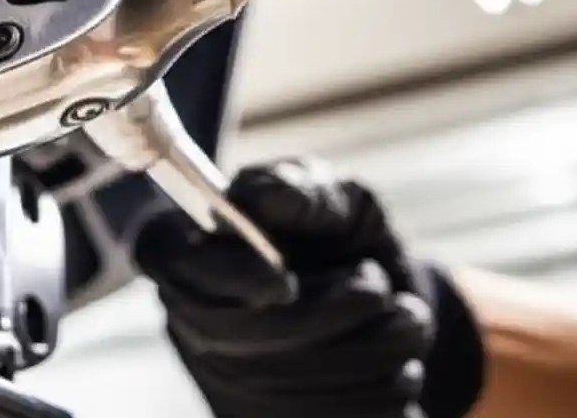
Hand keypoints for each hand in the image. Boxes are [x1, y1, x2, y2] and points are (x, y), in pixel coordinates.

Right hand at [135, 160, 483, 417]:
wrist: (381, 302)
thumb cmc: (339, 235)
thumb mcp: (330, 197)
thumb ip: (303, 188)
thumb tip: (273, 198)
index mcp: (188, 247)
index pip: (170, 257)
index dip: (226, 276)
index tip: (283, 280)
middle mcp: (189, 318)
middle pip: (238, 334)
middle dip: (330, 312)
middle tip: (375, 284)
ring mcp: (224, 383)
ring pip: (296, 384)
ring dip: (377, 347)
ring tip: (407, 319)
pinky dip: (385, 389)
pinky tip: (397, 364)